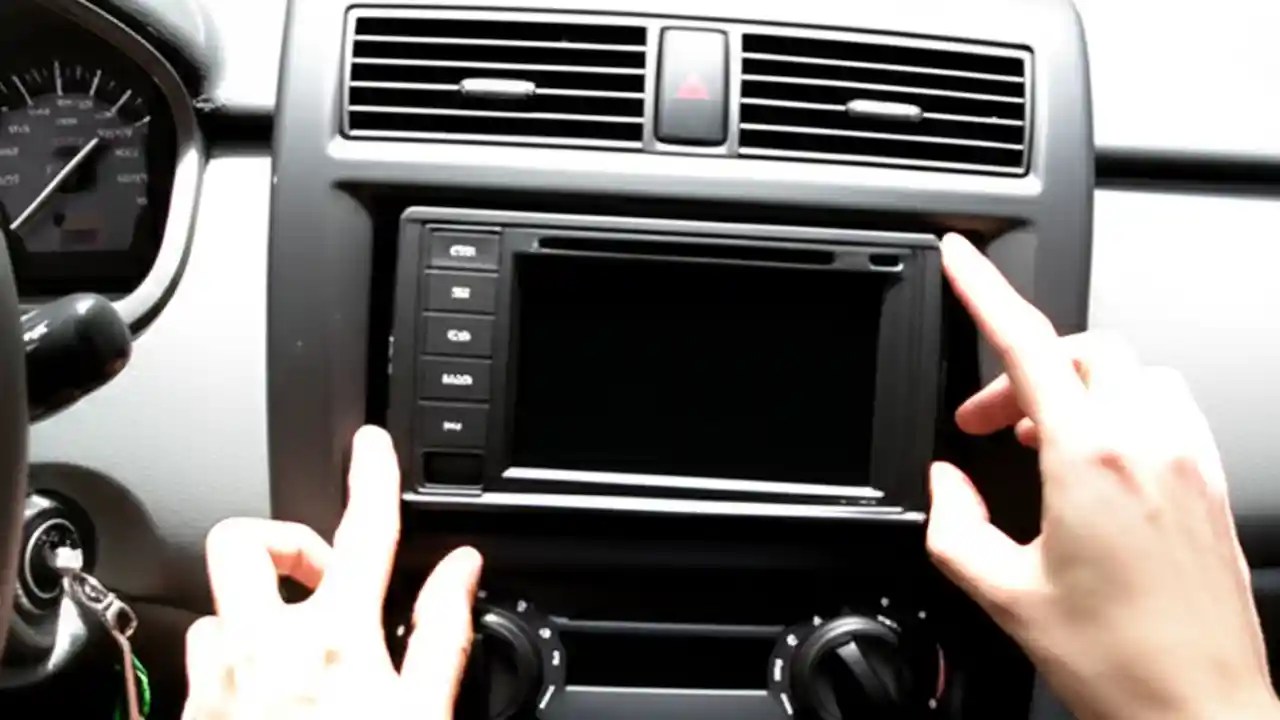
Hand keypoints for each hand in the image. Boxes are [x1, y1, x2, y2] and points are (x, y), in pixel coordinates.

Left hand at [183, 426, 482, 719]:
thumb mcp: (422, 713)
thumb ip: (441, 634)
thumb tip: (460, 569)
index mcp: (333, 642)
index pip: (360, 535)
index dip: (371, 478)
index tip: (371, 446)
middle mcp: (262, 651)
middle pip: (243, 543)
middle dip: (281, 542)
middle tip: (316, 574)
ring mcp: (215, 684)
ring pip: (217, 612)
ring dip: (255, 621)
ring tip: (295, 655)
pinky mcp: (187, 716)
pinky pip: (200, 667)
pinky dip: (234, 670)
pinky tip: (268, 700)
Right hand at [926, 234, 1278, 719]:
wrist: (1203, 710)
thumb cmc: (1119, 661)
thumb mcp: (1003, 594)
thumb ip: (953, 526)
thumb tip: (944, 485)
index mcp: (1091, 461)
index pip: (1029, 344)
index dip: (986, 291)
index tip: (960, 257)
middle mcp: (1150, 446)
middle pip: (1082, 350)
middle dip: (1023, 367)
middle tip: (985, 421)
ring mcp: (1191, 460)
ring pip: (1131, 371)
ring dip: (1078, 385)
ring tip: (1042, 439)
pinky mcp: (1215, 483)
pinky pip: (1167, 406)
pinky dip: (1122, 409)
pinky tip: (1098, 460)